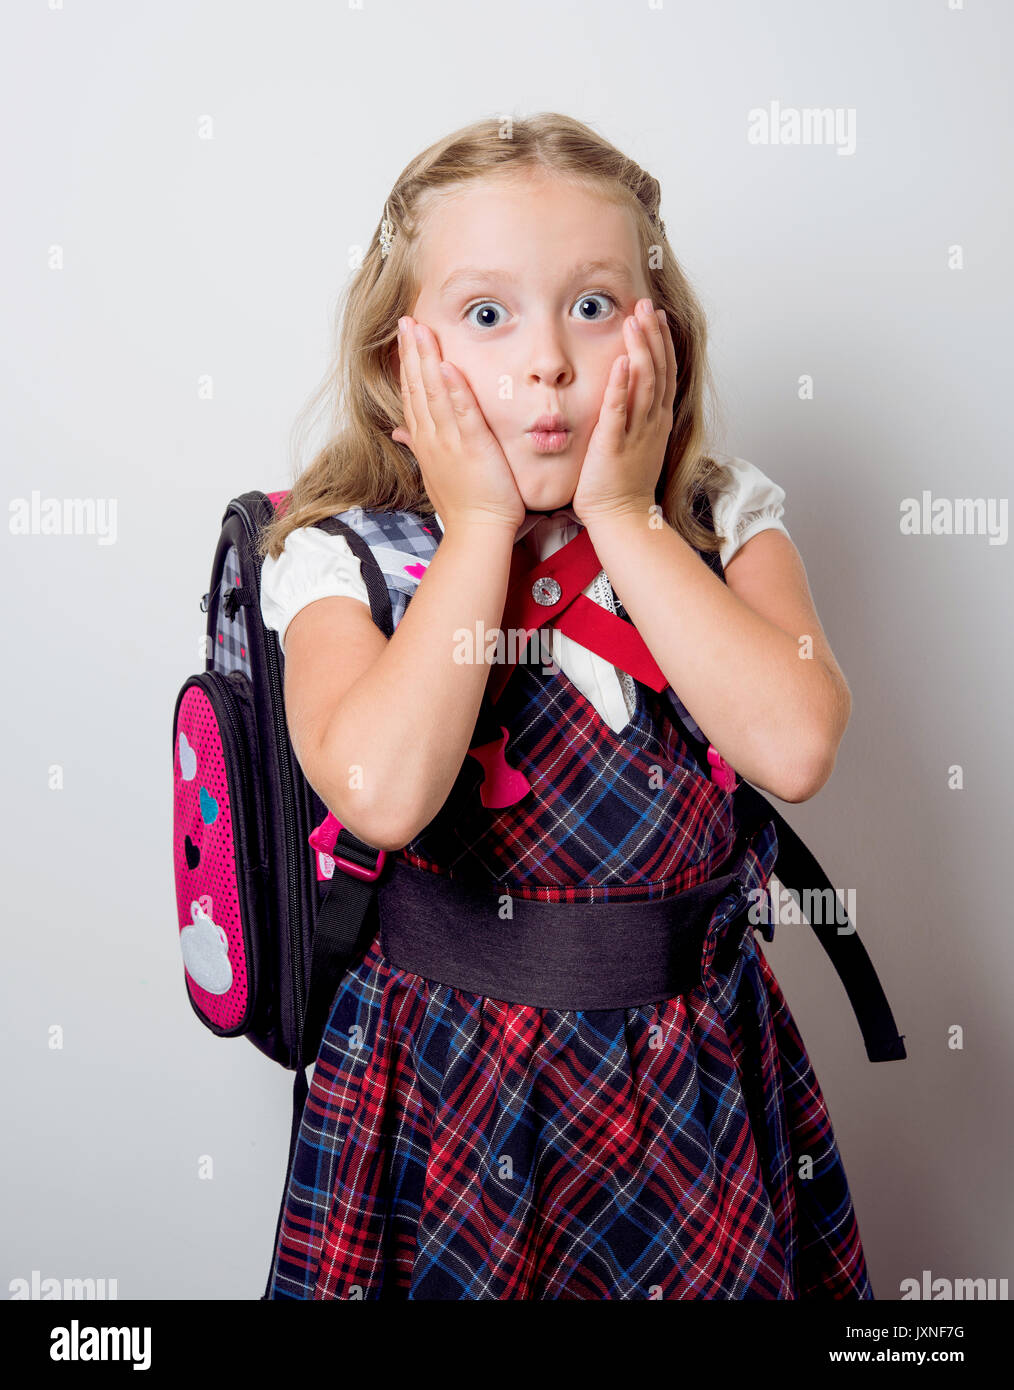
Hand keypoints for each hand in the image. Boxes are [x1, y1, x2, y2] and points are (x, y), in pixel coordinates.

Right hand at [391, 316, 525, 533]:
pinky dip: (454, 390)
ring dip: (425, 360)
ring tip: (420, 330)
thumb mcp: (435, 471)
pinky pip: (461, 414)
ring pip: (433, 393)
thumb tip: (399, 433)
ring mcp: (449, 442)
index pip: (411, 394)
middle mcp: (431, 438)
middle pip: (416, 387)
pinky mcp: (472, 447)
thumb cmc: (462, 505)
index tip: (404, 337)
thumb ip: (418, 446)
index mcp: (424, 441)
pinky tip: (447, 366)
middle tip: (406, 321)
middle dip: (410, 352)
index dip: (406, 363)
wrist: (477, 531)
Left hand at [571, 300, 676, 526]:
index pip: (663, 372)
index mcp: (656, 421)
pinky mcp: (613, 445)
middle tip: (645, 304)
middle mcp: (651, 422)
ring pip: (645, 383)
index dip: (661, 341)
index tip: (654, 315)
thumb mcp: (635, 442)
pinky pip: (619, 411)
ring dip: (641, 348)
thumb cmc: (622, 484)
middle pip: (658, 369)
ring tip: (634, 320)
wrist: (621, 517)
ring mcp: (635, 433)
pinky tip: (622, 361)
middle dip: (652, 334)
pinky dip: (621, 385)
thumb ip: (633, 415)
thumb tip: (625, 389)